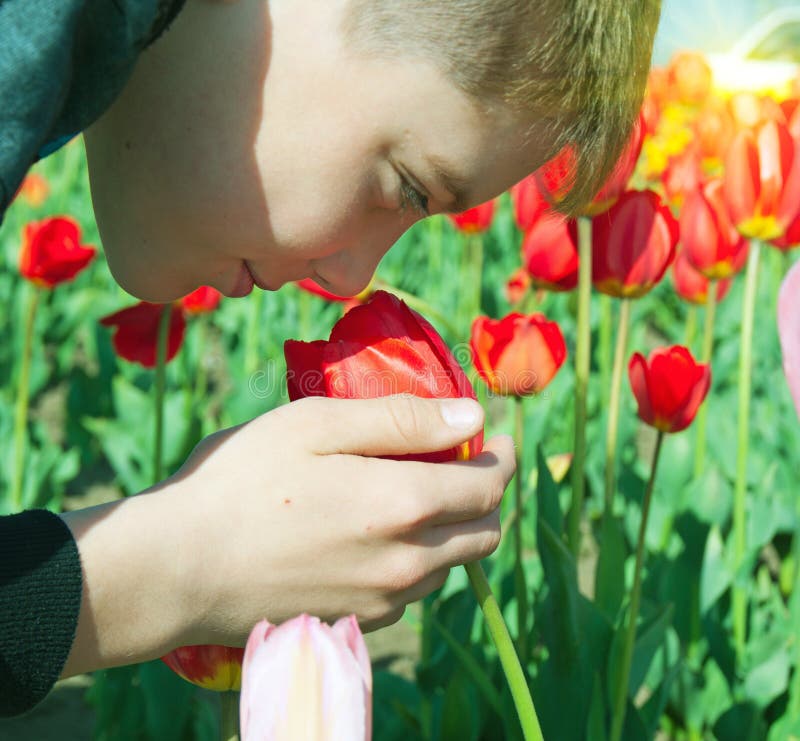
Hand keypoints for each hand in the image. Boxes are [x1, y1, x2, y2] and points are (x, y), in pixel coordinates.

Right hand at [176, 395, 514, 643]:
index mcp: (403, 505)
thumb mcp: (317, 425)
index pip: (488, 487)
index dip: (502, 459)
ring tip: (419, 495)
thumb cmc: (242, 482)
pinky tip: (381, 537)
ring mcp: (384, 600)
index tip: (498, 439)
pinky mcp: (358, 623)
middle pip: (482, 533)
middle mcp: (406, 562)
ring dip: (453, 529)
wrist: (180, 569)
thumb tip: (471, 416)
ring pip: (450, 565)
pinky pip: (413, 591)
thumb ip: (402, 421)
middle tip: (465, 465)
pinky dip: (418, 560)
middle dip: (487, 496)